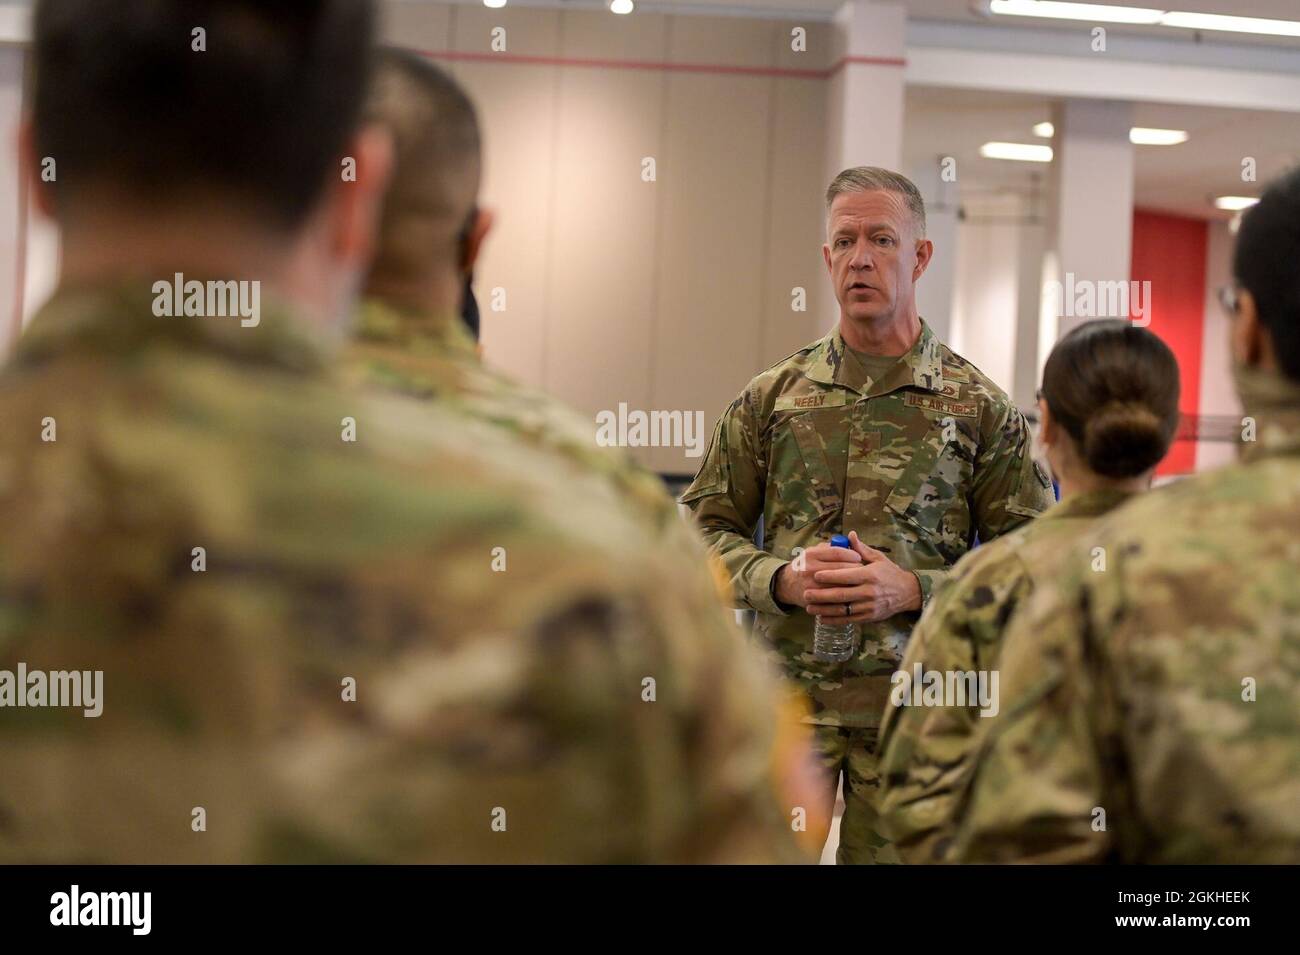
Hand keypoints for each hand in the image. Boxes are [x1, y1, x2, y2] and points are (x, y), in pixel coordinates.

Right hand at [773, 540, 862, 610]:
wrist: (788, 584)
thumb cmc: (806, 565)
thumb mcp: (814, 551)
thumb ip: (831, 547)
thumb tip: (851, 543)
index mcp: (811, 554)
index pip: (838, 552)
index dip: (852, 554)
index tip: (859, 557)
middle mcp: (809, 569)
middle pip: (841, 569)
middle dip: (856, 570)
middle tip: (863, 570)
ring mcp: (811, 586)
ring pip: (841, 585)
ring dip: (853, 584)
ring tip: (858, 582)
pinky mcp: (813, 600)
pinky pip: (835, 599)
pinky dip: (846, 597)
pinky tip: (851, 594)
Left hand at [802, 531, 920, 623]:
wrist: (907, 593)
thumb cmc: (890, 573)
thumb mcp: (878, 558)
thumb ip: (861, 549)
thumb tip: (850, 535)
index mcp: (870, 575)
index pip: (847, 575)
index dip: (830, 576)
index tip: (816, 575)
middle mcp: (869, 592)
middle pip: (842, 594)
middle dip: (822, 595)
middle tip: (806, 593)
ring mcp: (869, 606)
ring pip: (843, 609)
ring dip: (824, 610)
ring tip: (809, 608)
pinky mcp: (869, 617)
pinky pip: (849, 620)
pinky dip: (834, 620)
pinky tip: (822, 618)